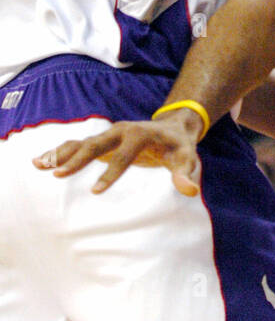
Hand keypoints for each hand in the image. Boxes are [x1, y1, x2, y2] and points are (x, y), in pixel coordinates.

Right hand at [32, 109, 202, 196]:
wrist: (173, 129)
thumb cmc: (180, 147)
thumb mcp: (187, 158)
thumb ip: (186, 174)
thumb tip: (189, 190)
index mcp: (140, 135)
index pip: (124, 156)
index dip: (111, 174)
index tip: (96, 191)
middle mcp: (120, 130)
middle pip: (95, 145)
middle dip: (78, 160)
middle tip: (59, 175)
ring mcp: (109, 134)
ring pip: (81, 143)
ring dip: (60, 154)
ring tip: (39, 165)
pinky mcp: (102, 141)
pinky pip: (78, 145)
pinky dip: (60, 152)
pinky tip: (42, 162)